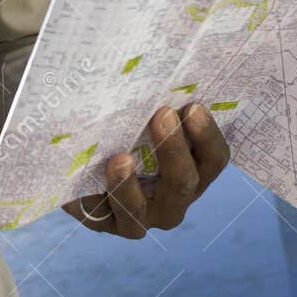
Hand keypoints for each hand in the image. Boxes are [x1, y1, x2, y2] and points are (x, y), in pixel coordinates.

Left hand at [63, 102, 229, 238]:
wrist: (83, 162)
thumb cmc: (126, 132)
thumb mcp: (145, 120)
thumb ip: (159, 108)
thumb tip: (159, 72)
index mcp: (192, 174)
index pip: (214, 160)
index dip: (207, 136)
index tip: (193, 107)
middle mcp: (171, 202)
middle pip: (183, 184)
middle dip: (173, 149)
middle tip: (162, 115)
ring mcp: (139, 219)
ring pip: (139, 208)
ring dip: (130, 182)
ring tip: (121, 157)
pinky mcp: (104, 224)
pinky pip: (100, 213)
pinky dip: (96, 194)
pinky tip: (89, 173)